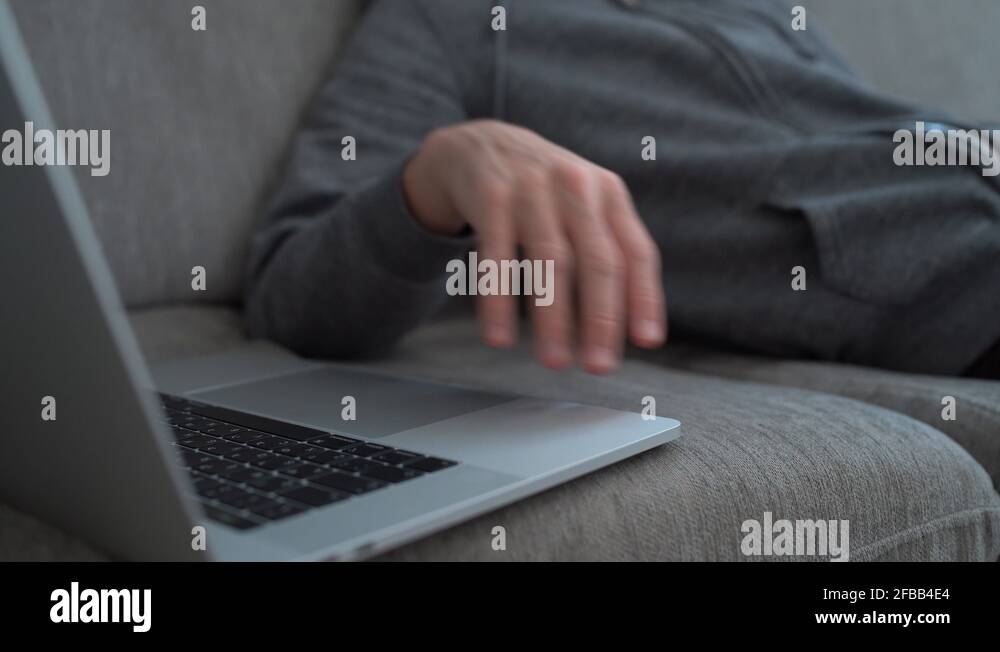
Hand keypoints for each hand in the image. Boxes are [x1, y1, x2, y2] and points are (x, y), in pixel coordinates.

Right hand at [403, 119, 665, 373]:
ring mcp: (532, 188)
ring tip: (554, 361)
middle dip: (600, 318)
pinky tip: (499, 337)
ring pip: (551, 262)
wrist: (480, 144)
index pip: (636, 252)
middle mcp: (576, 186)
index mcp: (608, 192)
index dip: (644, 298)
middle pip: (598, 260)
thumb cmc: (544, 192)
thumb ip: (609, 250)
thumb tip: (634, 327)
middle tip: (597, 365)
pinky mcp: (491, 196)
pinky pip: (497, 257)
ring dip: (553, 318)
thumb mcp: (584, 204)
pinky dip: (498, 302)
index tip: (647, 342)